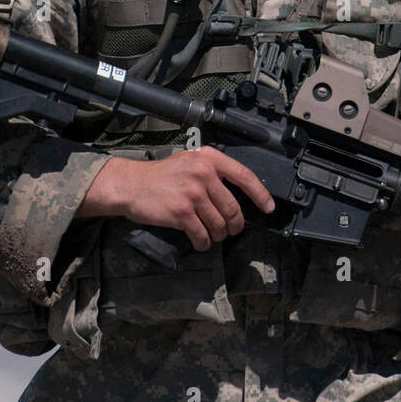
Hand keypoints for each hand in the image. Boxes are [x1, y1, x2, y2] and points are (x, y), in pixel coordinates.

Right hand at [78, 146, 274, 251]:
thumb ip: (212, 169)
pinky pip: (202, 234)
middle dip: (236, 224)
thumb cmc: (161, 175)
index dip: (260, 195)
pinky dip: (204, 243)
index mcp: (210, 158)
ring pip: (219, 223)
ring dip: (219, 235)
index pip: (244, 176)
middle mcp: (204, 174)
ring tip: (214, 236)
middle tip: (233, 230)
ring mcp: (193, 194)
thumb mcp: (190, 160)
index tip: (269, 208)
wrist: (131, 185)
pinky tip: (201, 242)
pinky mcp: (181, 213)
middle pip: (233, 207)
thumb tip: (237, 191)